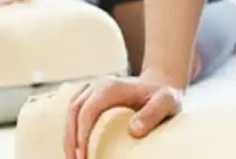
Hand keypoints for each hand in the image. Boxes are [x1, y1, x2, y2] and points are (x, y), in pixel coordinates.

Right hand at [66, 75, 183, 158]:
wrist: (160, 85)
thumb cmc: (164, 96)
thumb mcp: (167, 101)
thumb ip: (154, 113)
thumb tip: (133, 131)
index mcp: (111, 86)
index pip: (87, 110)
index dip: (82, 135)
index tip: (84, 156)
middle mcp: (97, 86)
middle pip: (73, 111)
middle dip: (71, 140)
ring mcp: (92, 90)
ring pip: (71, 112)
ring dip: (68, 137)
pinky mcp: (91, 98)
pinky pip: (74, 114)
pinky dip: (72, 132)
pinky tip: (76, 149)